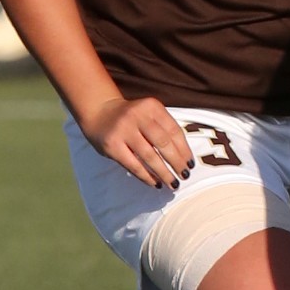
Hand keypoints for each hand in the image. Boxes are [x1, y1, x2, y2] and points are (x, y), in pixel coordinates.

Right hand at [76, 97, 194, 188]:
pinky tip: (155, 183)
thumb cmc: (131, 117)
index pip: (174, 131)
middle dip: (177, 162)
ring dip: (164, 172)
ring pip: (149, 156)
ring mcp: (124, 130)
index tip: (190, 163)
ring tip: (173, 183)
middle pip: (164, 143)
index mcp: (152, 107)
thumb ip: (163, 128)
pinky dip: (146, 176)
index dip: (184, 149)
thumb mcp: (148, 113)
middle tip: (184, 175)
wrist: (99, 111)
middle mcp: (138, 116)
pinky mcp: (112, 145)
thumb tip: (183, 156)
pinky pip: (133, 165)